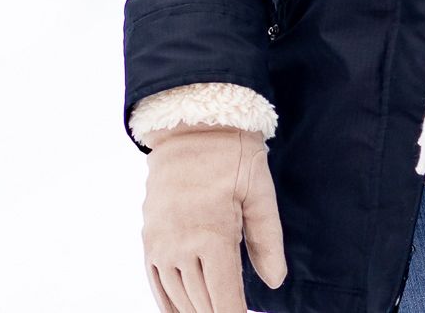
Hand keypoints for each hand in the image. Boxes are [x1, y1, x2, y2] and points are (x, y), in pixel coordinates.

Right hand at [141, 123, 287, 312]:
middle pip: (202, 301)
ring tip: (217, 311)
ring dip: (197, 311)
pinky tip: (182, 312)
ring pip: (179, 297)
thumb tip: (275, 281)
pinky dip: (169, 303)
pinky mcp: (149, 241)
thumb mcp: (259, 192)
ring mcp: (161, 246)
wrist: (190, 130)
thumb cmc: (232, 157)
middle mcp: (181, 247)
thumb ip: (268, 239)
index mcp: (213, 236)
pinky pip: (156, 283)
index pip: (225, 296)